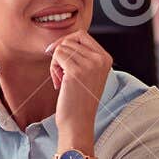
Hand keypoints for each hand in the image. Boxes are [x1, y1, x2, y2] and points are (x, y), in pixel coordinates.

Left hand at [49, 31, 110, 145]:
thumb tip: (63, 40)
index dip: (66, 42)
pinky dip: (53, 68)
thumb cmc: (79, 100)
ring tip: (61, 80)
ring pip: (62, 48)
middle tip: (60, 72)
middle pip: (70, 40)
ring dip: (55, 63)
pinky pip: (57, 55)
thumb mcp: (89, 74)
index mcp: (106, 58)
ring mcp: (89, 64)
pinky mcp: (76, 71)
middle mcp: (100, 59)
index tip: (58, 54)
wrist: (78, 122)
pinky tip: (59, 83)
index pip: (82, 35)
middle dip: (60, 53)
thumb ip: (83, 56)